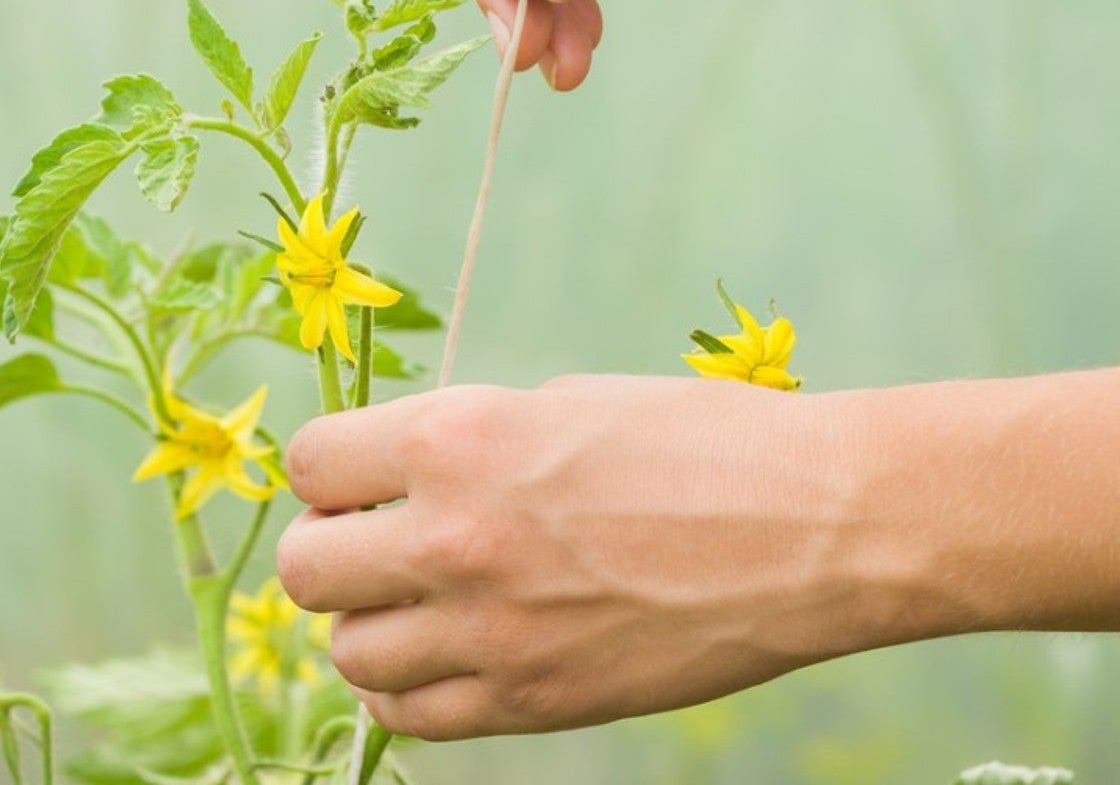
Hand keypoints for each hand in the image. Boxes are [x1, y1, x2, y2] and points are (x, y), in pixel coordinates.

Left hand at [275, 376, 916, 738]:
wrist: (814, 528)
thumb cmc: (702, 442)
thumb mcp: (565, 405)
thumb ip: (465, 441)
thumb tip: (399, 472)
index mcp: (458, 441)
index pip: (311, 463)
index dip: (330, 469)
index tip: (359, 476)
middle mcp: (453, 540)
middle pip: (305, 569)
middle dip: (331, 548)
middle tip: (377, 540)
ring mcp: (489, 634)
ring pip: (346, 651)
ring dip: (370, 621)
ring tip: (422, 598)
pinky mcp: (531, 704)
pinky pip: (408, 714)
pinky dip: (408, 684)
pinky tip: (448, 651)